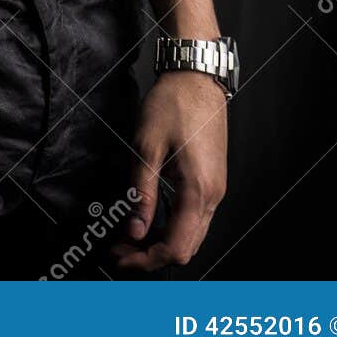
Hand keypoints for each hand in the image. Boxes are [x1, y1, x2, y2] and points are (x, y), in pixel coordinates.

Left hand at [111, 71, 227, 270]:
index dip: (145, 260)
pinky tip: (150, 218)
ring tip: (130, 235)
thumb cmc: (173, 103)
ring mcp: (216, 188)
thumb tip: (134, 230)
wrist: (197, 76)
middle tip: (120, 249)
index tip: (120, 257)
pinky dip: (173, 227)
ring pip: (193, 235)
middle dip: (151, 256)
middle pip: (186, 248)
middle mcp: (213, 195)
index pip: (175, 248)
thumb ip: (141, 192)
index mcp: (198, 190)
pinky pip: (196, 218)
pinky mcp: (213, 180)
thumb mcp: (147, 146)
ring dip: (162, 242)